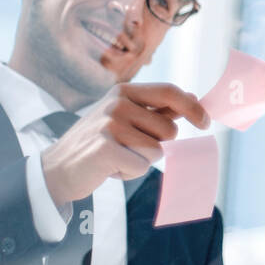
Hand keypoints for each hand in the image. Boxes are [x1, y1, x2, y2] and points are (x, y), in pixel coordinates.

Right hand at [42, 82, 209, 207]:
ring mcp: (109, 125)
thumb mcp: (125, 118)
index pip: (170, 92)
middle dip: (156, 145)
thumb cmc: (99, 143)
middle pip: (169, 129)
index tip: (205, 123)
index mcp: (124, 91)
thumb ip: (157, 109)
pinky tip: (110, 168)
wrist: (58, 168)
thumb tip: (193, 98)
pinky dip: (129, 173)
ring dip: (141, 160)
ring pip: (157, 150)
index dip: (193, 108)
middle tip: (128, 147)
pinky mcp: (105, 148)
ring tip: (117, 157)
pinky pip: (141, 166)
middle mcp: (117, 103)